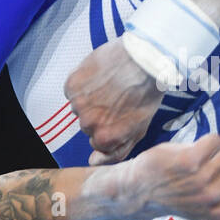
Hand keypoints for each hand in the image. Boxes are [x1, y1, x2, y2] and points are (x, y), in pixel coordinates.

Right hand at [65, 38, 163, 163]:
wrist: (146, 57)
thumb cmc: (147, 93)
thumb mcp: (139, 128)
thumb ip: (116, 151)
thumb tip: (92, 162)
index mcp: (105, 138)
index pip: (98, 143)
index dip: (111, 128)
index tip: (121, 114)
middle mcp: (88, 124)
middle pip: (87, 126)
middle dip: (100, 115)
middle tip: (118, 98)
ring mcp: (78, 103)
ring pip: (79, 108)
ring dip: (90, 100)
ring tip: (111, 86)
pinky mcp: (72, 84)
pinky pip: (72, 91)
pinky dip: (83, 85)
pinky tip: (100, 77)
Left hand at [122, 133, 219, 219]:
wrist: (141, 192)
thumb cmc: (178, 198)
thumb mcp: (212, 210)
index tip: (217, 180)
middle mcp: (214, 198)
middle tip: (206, 169)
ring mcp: (202, 179)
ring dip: (218, 149)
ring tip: (201, 158)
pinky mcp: (190, 161)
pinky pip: (216, 140)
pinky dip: (208, 140)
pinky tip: (196, 148)